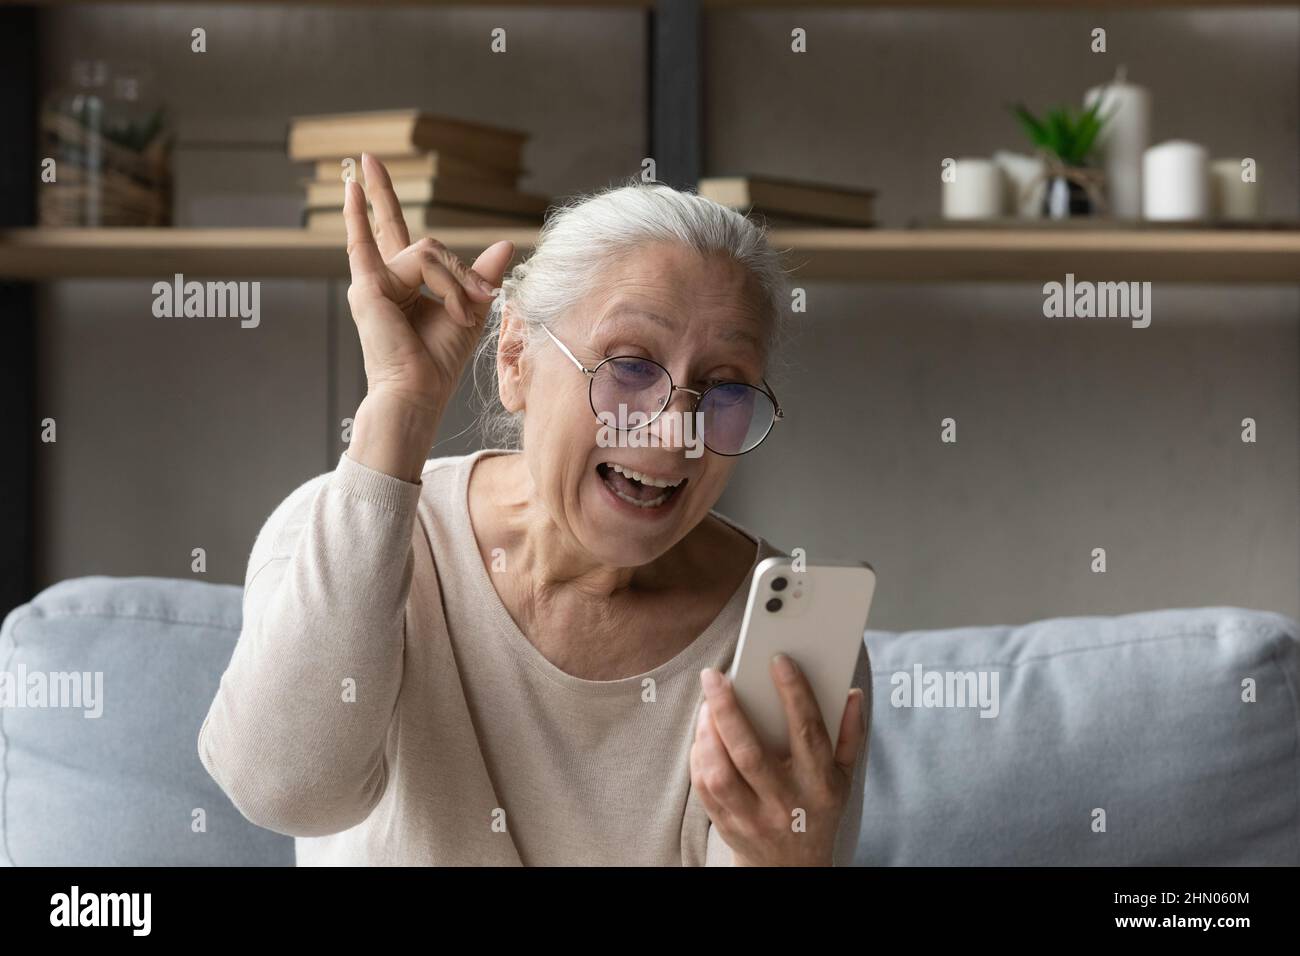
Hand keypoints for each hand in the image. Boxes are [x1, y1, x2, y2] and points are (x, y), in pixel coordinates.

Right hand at [343, 153, 513, 418]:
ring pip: (429, 252)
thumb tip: (504, 244)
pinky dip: (411, 247)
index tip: (368, 177)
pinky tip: (351, 188)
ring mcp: (372, 281)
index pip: (393, 237)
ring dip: (457, 283)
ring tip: (461, 315)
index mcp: (399, 285)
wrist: (419, 391)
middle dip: (381, 191)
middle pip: (393, 227)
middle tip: (370, 156)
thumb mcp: (470, 310)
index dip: (382, 207)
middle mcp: (381, 279)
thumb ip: (481, 275)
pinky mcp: (370, 287)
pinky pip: (412, 257)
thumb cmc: (438, 362)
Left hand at [691, 656, 865, 865]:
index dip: (794, 692)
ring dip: (707, 733)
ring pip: (719, 772)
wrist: (793, 869)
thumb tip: (853, 694)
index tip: (777, 660)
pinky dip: (699, 757)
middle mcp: (785, 801)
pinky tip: (703, 735)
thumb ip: (849, 735)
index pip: (806, 730)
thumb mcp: (844, 778)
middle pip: (749, 751)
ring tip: (707, 705)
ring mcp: (754, 817)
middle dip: (728, 708)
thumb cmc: (818, 812)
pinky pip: (704, 788)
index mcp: (819, 783)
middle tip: (714, 676)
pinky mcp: (728, 825)